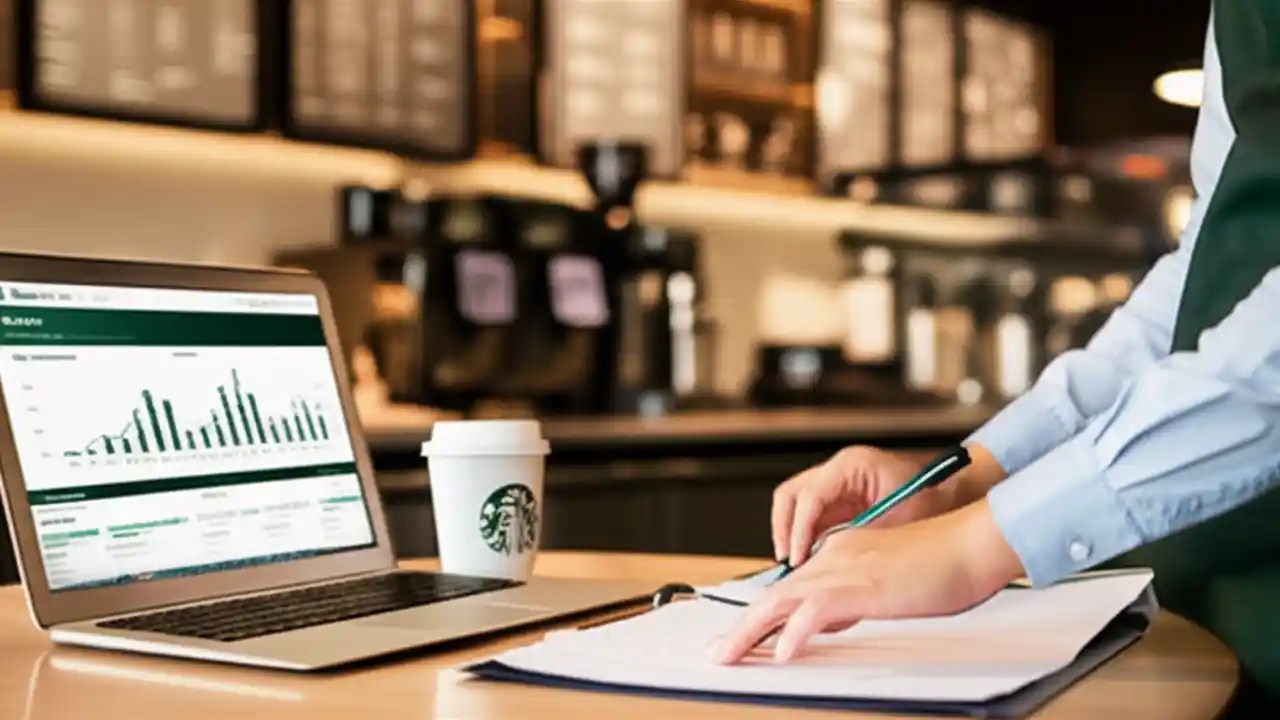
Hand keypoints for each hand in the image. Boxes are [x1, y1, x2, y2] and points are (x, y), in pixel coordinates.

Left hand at [713, 499, 1023, 664]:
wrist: (971, 544)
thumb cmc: (941, 566)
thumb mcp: (883, 587)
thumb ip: (850, 600)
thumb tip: (823, 624)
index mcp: (838, 555)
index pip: (786, 590)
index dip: (757, 617)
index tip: (738, 640)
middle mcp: (833, 558)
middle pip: (773, 595)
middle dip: (740, 628)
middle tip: (717, 654)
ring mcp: (846, 570)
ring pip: (782, 601)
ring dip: (750, 632)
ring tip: (728, 656)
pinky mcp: (864, 586)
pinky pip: (818, 610)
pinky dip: (796, 632)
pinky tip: (782, 653)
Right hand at [772, 445, 1004, 565]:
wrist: (961, 492)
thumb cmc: (938, 499)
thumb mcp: (899, 523)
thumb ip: (862, 541)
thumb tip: (831, 567)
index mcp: (851, 465)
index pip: (808, 497)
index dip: (798, 531)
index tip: (798, 560)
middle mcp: (839, 470)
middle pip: (791, 496)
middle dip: (784, 530)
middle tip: (790, 563)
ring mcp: (839, 484)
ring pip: (796, 506)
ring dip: (792, 535)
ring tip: (798, 567)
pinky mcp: (844, 500)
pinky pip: (813, 518)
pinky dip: (808, 539)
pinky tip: (815, 563)